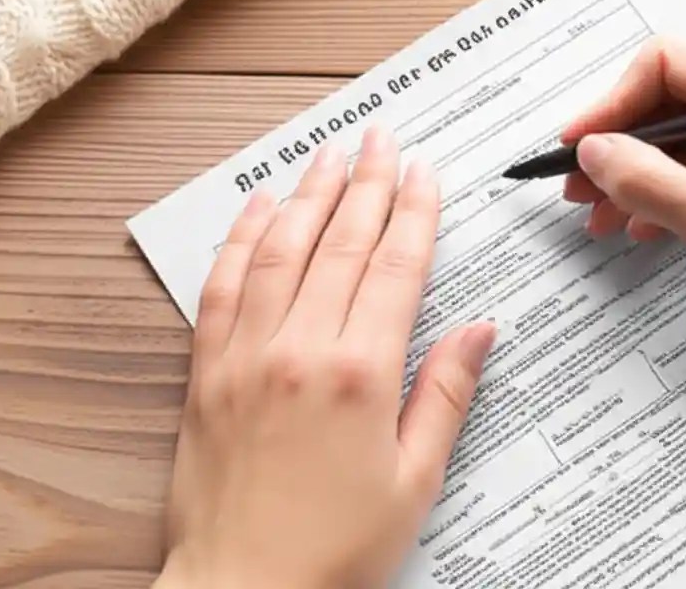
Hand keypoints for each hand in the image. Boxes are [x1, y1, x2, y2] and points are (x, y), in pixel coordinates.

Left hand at [154, 126, 495, 588]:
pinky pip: (222, 285)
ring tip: (329, 154)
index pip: (395, 267)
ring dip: (307, 193)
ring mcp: (245, 355)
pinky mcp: (206, 371)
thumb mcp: (414, 481)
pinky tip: (257, 207)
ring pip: (280, 249)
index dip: (414, 212)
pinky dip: (240, 238)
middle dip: (368, 182)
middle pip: (340, 242)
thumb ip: (445, 394)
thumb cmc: (333, 550)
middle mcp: (299, 350)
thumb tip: (479, 330)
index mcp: (360, 374)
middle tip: (383, 139)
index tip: (426, 173)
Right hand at [562, 36, 685, 376]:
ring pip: (681, 145)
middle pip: (669, 104)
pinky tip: (638, 231)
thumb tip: (589, 149)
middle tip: (572, 189)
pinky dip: (664, 198)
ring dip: (633, 178)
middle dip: (616, 145)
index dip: (611, 101)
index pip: (665, 64)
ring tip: (594, 218)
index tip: (575, 147)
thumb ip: (643, 178)